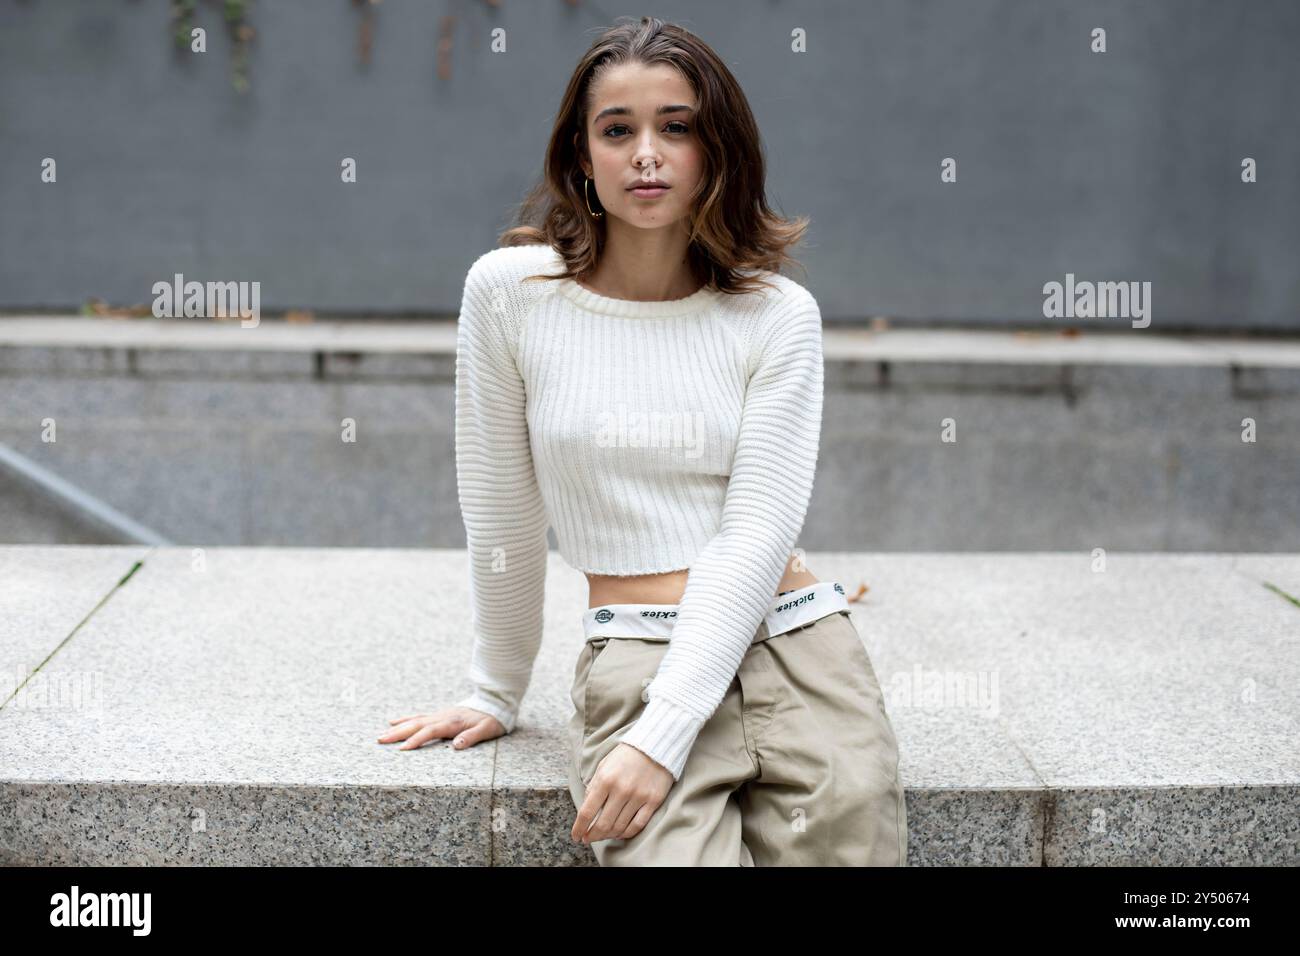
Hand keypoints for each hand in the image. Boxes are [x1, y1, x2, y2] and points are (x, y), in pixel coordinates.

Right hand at [378, 706, 505, 750]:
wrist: (494, 703)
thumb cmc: (492, 720)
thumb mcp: (487, 729)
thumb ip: (472, 737)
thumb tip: (457, 746)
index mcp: (452, 722)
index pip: (430, 732)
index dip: (416, 740)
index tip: (402, 749)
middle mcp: (442, 717)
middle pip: (416, 725)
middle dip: (397, 733)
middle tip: (380, 740)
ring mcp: (439, 715)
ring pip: (414, 720)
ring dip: (397, 728)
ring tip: (381, 735)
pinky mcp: (439, 715)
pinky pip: (418, 716)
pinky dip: (405, 719)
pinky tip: (393, 722)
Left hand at [571, 743, 673, 844]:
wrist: (655, 745)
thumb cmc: (625, 755)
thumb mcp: (604, 766)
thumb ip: (593, 787)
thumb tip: (586, 810)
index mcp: (605, 779)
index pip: (587, 812)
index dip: (579, 828)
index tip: (576, 836)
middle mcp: (621, 790)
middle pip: (603, 824)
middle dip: (592, 836)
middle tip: (588, 839)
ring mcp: (638, 796)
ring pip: (619, 827)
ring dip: (608, 835)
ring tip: (604, 835)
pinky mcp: (653, 801)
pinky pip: (638, 825)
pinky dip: (627, 833)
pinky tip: (621, 833)